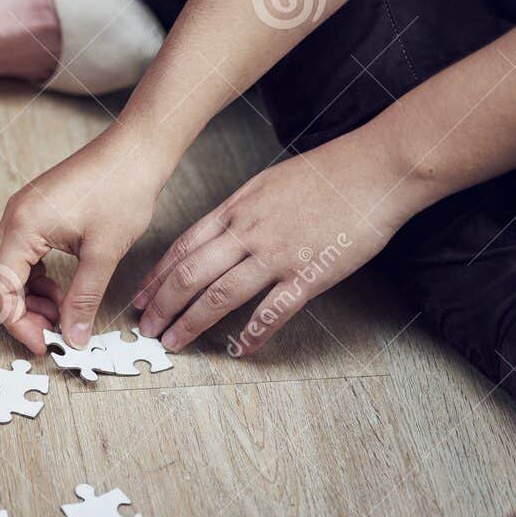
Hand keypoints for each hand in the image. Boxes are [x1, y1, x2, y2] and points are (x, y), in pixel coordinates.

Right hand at [0, 124, 172, 353]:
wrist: (136, 150)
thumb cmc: (122, 188)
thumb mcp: (104, 253)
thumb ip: (84, 299)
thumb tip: (72, 336)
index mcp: (23, 226)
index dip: (17, 323)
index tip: (44, 343)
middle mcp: (14, 218)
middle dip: (17, 313)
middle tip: (49, 333)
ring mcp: (22, 214)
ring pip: (5, 270)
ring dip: (27, 298)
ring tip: (62, 312)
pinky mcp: (35, 214)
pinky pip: (21, 257)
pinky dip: (34, 280)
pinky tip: (61, 291)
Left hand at [134, 129, 412, 354]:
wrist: (376, 167)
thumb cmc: (328, 172)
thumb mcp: (268, 182)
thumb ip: (241, 211)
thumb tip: (220, 234)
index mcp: (236, 209)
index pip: (183, 248)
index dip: (156, 277)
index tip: (140, 298)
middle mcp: (248, 232)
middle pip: (190, 275)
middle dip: (162, 306)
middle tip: (146, 329)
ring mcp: (276, 254)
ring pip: (220, 295)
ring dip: (191, 323)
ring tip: (173, 343)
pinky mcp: (308, 273)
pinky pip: (273, 310)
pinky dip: (254, 333)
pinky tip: (239, 349)